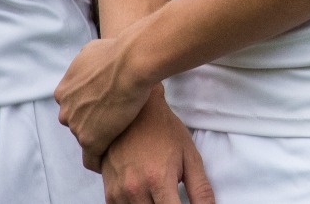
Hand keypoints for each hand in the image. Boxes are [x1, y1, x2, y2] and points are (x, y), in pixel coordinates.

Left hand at [56, 35, 154, 164]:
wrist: (131, 63)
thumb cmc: (117, 52)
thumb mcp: (91, 50)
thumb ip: (84, 63)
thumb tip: (89, 62)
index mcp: (63, 91)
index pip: (74, 104)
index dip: (91, 104)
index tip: (107, 103)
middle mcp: (65, 110)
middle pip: (78, 122)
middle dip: (94, 121)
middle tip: (117, 118)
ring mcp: (76, 126)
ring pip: (87, 138)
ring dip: (101, 136)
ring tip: (122, 135)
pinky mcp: (91, 140)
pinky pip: (91, 159)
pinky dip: (99, 160)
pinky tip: (110, 160)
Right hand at [99, 92, 215, 203]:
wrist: (135, 114)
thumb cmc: (165, 132)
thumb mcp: (190, 157)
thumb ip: (200, 189)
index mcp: (159, 180)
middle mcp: (135, 189)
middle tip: (172, 194)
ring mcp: (119, 193)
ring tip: (160, 192)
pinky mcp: (109, 194)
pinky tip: (146, 195)